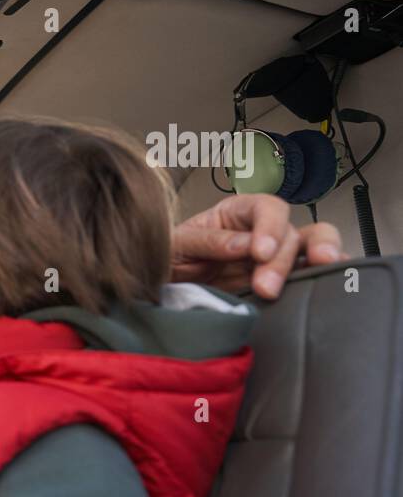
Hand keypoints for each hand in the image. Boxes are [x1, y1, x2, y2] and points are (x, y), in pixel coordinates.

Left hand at [171, 194, 346, 298]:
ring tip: (316, 280)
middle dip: (283, 259)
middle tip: (267, 287)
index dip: (269, 227)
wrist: (163, 288)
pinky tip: (333, 283)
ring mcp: (272, 258)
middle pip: (291, 232)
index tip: (259, 253)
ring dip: (314, 264)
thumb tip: (244, 245)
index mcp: (235, 213)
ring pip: (310, 249)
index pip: (266, 208)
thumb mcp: (177, 245)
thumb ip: (208, 241)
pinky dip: (325, 276)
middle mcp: (260, 232)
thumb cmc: (168, 258)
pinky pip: (308, 275)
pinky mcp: (277, 283)